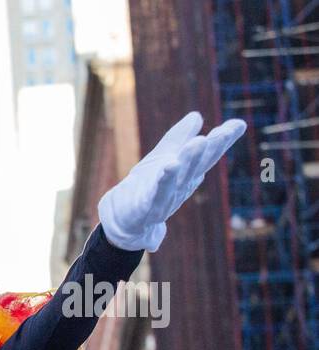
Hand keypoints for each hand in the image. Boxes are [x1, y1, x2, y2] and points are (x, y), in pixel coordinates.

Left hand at [98, 111, 246, 252]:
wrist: (124, 220)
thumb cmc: (146, 187)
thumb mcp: (162, 157)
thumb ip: (179, 137)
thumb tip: (196, 115)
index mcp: (188, 173)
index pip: (208, 155)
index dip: (223, 141)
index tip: (238, 124)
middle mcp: (182, 186)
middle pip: (198, 165)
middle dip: (211, 148)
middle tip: (222, 131)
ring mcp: (166, 198)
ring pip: (180, 177)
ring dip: (190, 160)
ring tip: (199, 141)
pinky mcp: (147, 207)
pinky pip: (157, 193)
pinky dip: (164, 180)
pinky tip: (170, 165)